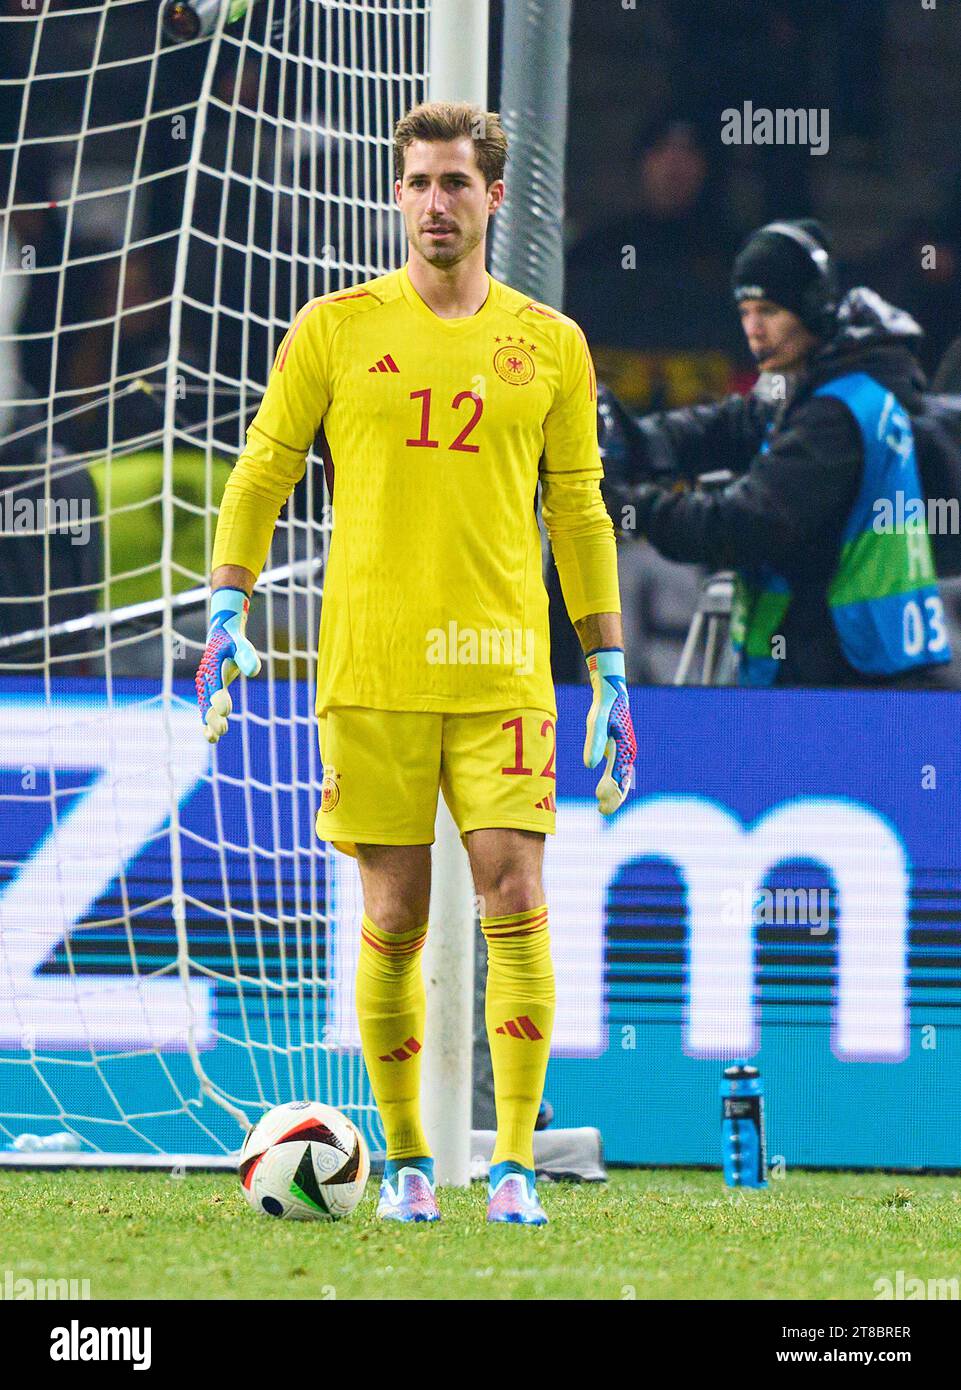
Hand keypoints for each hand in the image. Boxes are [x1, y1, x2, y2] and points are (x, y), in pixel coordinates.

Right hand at [195, 588, 260, 743]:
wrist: (221, 636)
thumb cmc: (234, 641)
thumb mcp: (241, 645)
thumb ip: (247, 656)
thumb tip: (254, 671)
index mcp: (213, 668)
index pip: (216, 686)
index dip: (220, 698)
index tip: (226, 710)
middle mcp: (206, 679)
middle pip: (208, 701)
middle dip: (214, 716)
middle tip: (223, 730)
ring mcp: (206, 686)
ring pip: (205, 707)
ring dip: (209, 722)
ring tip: (214, 738)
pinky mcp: (209, 690)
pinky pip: (207, 707)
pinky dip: (208, 721)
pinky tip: (212, 736)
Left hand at [583, 647, 635, 814]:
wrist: (612, 692)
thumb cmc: (603, 706)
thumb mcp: (596, 723)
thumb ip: (593, 743)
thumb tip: (589, 766)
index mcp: (624, 748)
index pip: (618, 775)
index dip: (610, 790)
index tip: (599, 800)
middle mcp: (628, 752)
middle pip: (623, 781)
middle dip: (614, 798)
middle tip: (602, 811)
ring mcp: (625, 752)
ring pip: (622, 778)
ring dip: (614, 793)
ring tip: (602, 807)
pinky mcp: (620, 749)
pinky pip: (619, 772)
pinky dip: (614, 783)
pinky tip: (605, 790)